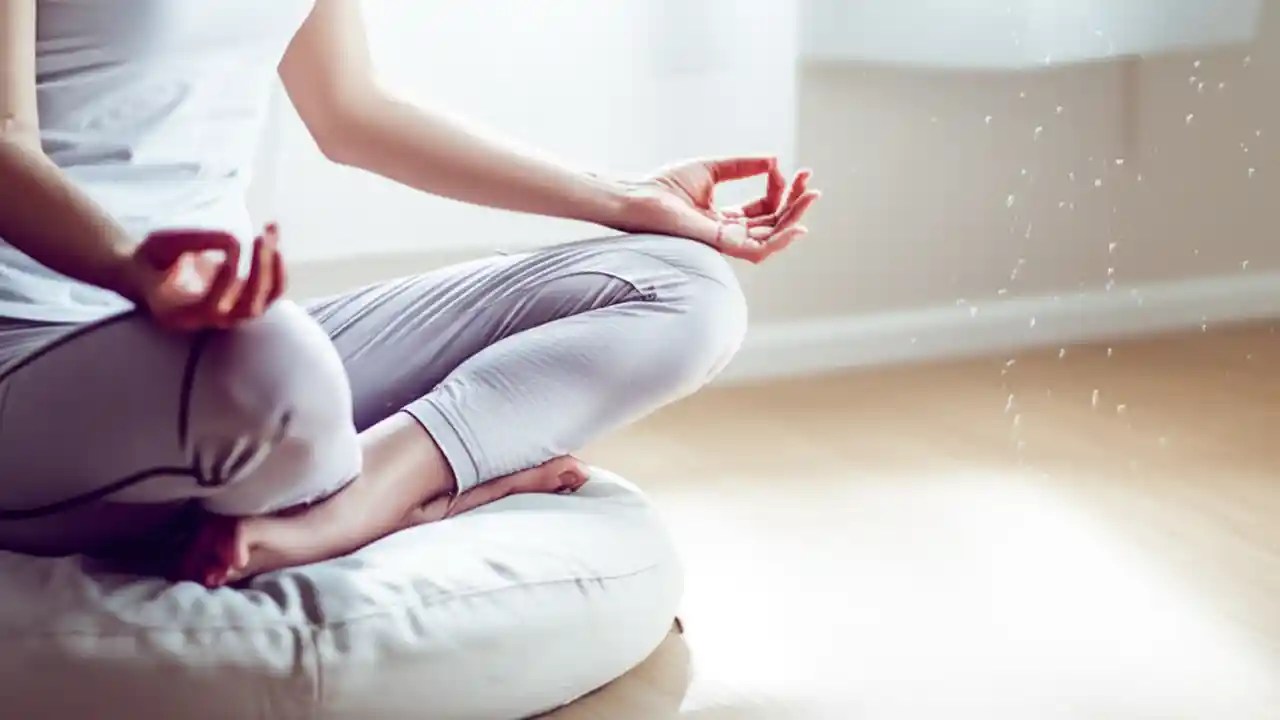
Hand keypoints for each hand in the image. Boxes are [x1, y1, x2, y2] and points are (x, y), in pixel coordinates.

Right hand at [127, 224, 287, 330]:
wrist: (150, 272)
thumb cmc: (150, 261)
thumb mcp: (159, 246)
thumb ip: (190, 243)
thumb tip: (232, 241)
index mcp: (181, 316)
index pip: (214, 310)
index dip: (227, 281)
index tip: (231, 245)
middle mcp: (210, 322)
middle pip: (248, 309)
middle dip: (260, 272)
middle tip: (259, 237)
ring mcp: (231, 313)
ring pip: (264, 301)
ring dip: (273, 266)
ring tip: (269, 230)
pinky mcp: (244, 300)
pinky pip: (270, 291)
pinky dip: (277, 265)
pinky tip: (272, 235)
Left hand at [614, 157, 820, 262]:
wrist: (641, 195)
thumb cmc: (666, 184)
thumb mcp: (712, 168)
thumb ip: (742, 166)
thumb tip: (774, 160)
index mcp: (725, 218)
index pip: (764, 208)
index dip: (779, 189)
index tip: (782, 168)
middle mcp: (728, 233)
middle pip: (772, 224)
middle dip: (795, 204)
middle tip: (812, 185)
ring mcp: (725, 241)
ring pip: (770, 237)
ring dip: (793, 219)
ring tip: (810, 198)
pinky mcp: (719, 244)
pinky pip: (756, 249)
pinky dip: (779, 240)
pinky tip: (796, 226)